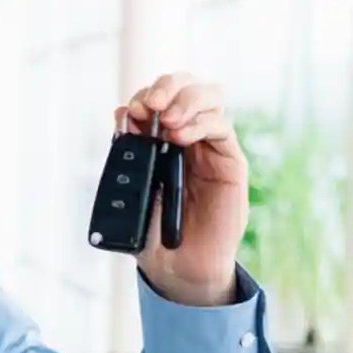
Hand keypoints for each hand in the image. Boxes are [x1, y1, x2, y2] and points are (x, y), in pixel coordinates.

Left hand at [117, 72, 247, 305]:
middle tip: (149, 104)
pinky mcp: (230, 162)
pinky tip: (180, 138)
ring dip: (185, 100)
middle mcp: (187, 136)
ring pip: (209, 97)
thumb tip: (122, 116)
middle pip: (186, 86)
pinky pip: (221, 128)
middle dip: (166, 86)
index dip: (143, 96)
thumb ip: (127, 154)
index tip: (129, 112)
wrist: (177, 266)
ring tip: (165, 121)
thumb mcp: (131, 188)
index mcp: (159, 139)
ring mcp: (210, 146)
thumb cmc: (152, 229)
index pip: (157, 98)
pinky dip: (200, 124)